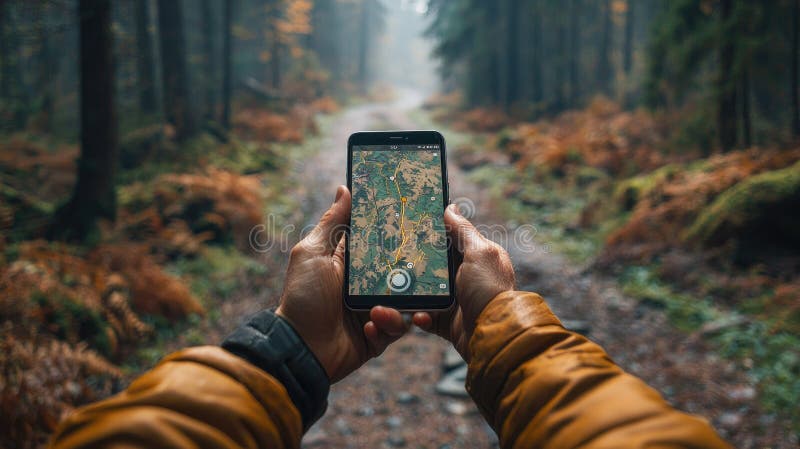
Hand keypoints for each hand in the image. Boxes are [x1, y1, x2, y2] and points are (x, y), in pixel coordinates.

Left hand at [276, 186, 408, 381]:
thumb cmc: (302, 297)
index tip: (414, 220)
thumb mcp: (313, 253)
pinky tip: (370, 326)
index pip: (381, 241)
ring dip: (394, 306)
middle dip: (409, 271)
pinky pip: (396, 328)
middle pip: (400, 270)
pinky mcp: (379, 335)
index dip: (396, 231)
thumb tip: (344, 188)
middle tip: (416, 266)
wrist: (300, 348)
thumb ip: (332, 223)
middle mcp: (366, 284)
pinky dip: (386, 327)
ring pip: (404, 301)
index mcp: (351, 261)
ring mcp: (374, 309)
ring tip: (376, 310)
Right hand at [413, 204, 514, 360]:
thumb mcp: (479, 253)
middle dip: (415, 264)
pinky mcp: (447, 322)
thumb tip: (450, 207)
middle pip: (433, 266)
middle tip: (393, 257)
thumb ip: (463, 231)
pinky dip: (420, 316)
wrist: (493, 335)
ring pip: (425, 292)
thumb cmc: (490, 289)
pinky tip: (418, 314)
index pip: (451, 241)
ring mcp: (456, 301)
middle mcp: (466, 278)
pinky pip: (426, 316)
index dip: (432, 233)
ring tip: (398, 289)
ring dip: (413, 293)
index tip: (408, 227)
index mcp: (477, 258)